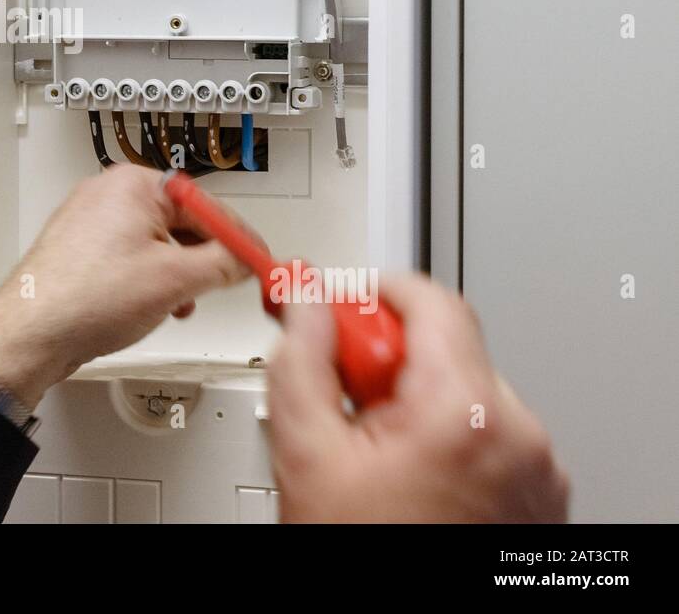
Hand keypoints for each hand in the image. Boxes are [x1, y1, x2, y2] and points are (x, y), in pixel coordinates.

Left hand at [0, 165, 248, 408]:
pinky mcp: (80, 247)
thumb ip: (224, 263)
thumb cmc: (82, 298)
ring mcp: (90, 219)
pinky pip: (129, 257)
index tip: (258, 258)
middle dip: (202, 259)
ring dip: (174, 275)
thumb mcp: (176, 279)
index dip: (238, 237)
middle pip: (181, 221)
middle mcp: (108, 193)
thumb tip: (244, 258)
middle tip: (221, 284)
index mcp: (134, 184)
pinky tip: (146, 307)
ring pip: (155, 243)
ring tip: (172, 303)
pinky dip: (146, 281)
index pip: (207, 204)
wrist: (30, 333)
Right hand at [267, 273, 569, 521]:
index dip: (374, 291)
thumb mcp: (306, 451)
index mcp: (464, 413)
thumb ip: (301, 358)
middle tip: (342, 396)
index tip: (339, 301)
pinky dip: (447, 438)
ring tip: (374, 456)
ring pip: (467, 391)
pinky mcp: (541, 497)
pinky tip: (406, 477)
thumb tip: (306, 303)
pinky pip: (492, 435)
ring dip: (416, 401)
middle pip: (447, 348)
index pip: (430, 301)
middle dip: (387, 360)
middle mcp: (520, 436)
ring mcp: (538, 470)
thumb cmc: (364, 551)